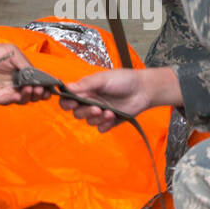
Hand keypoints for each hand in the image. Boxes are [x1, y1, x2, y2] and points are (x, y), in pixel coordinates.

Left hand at [0, 42, 52, 104]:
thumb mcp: (13, 53)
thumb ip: (26, 64)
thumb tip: (37, 75)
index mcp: (24, 73)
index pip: (39, 81)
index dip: (46, 84)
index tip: (51, 85)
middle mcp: (19, 84)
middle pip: (35, 94)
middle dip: (41, 93)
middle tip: (41, 90)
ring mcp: (10, 91)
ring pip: (26, 99)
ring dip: (30, 96)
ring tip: (30, 89)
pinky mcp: (0, 98)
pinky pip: (12, 101)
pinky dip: (18, 99)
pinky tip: (19, 93)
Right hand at [60, 68, 175, 130]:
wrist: (143, 89)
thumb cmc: (123, 80)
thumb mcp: (103, 79)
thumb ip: (85, 85)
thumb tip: (66, 87)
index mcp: (85, 90)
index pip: (68, 100)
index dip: (67, 103)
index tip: (74, 103)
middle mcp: (90, 101)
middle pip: (77, 113)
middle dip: (86, 112)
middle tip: (97, 108)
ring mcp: (100, 112)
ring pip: (89, 122)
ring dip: (98, 118)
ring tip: (110, 112)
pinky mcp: (109, 121)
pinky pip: (100, 128)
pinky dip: (105, 125)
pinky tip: (113, 117)